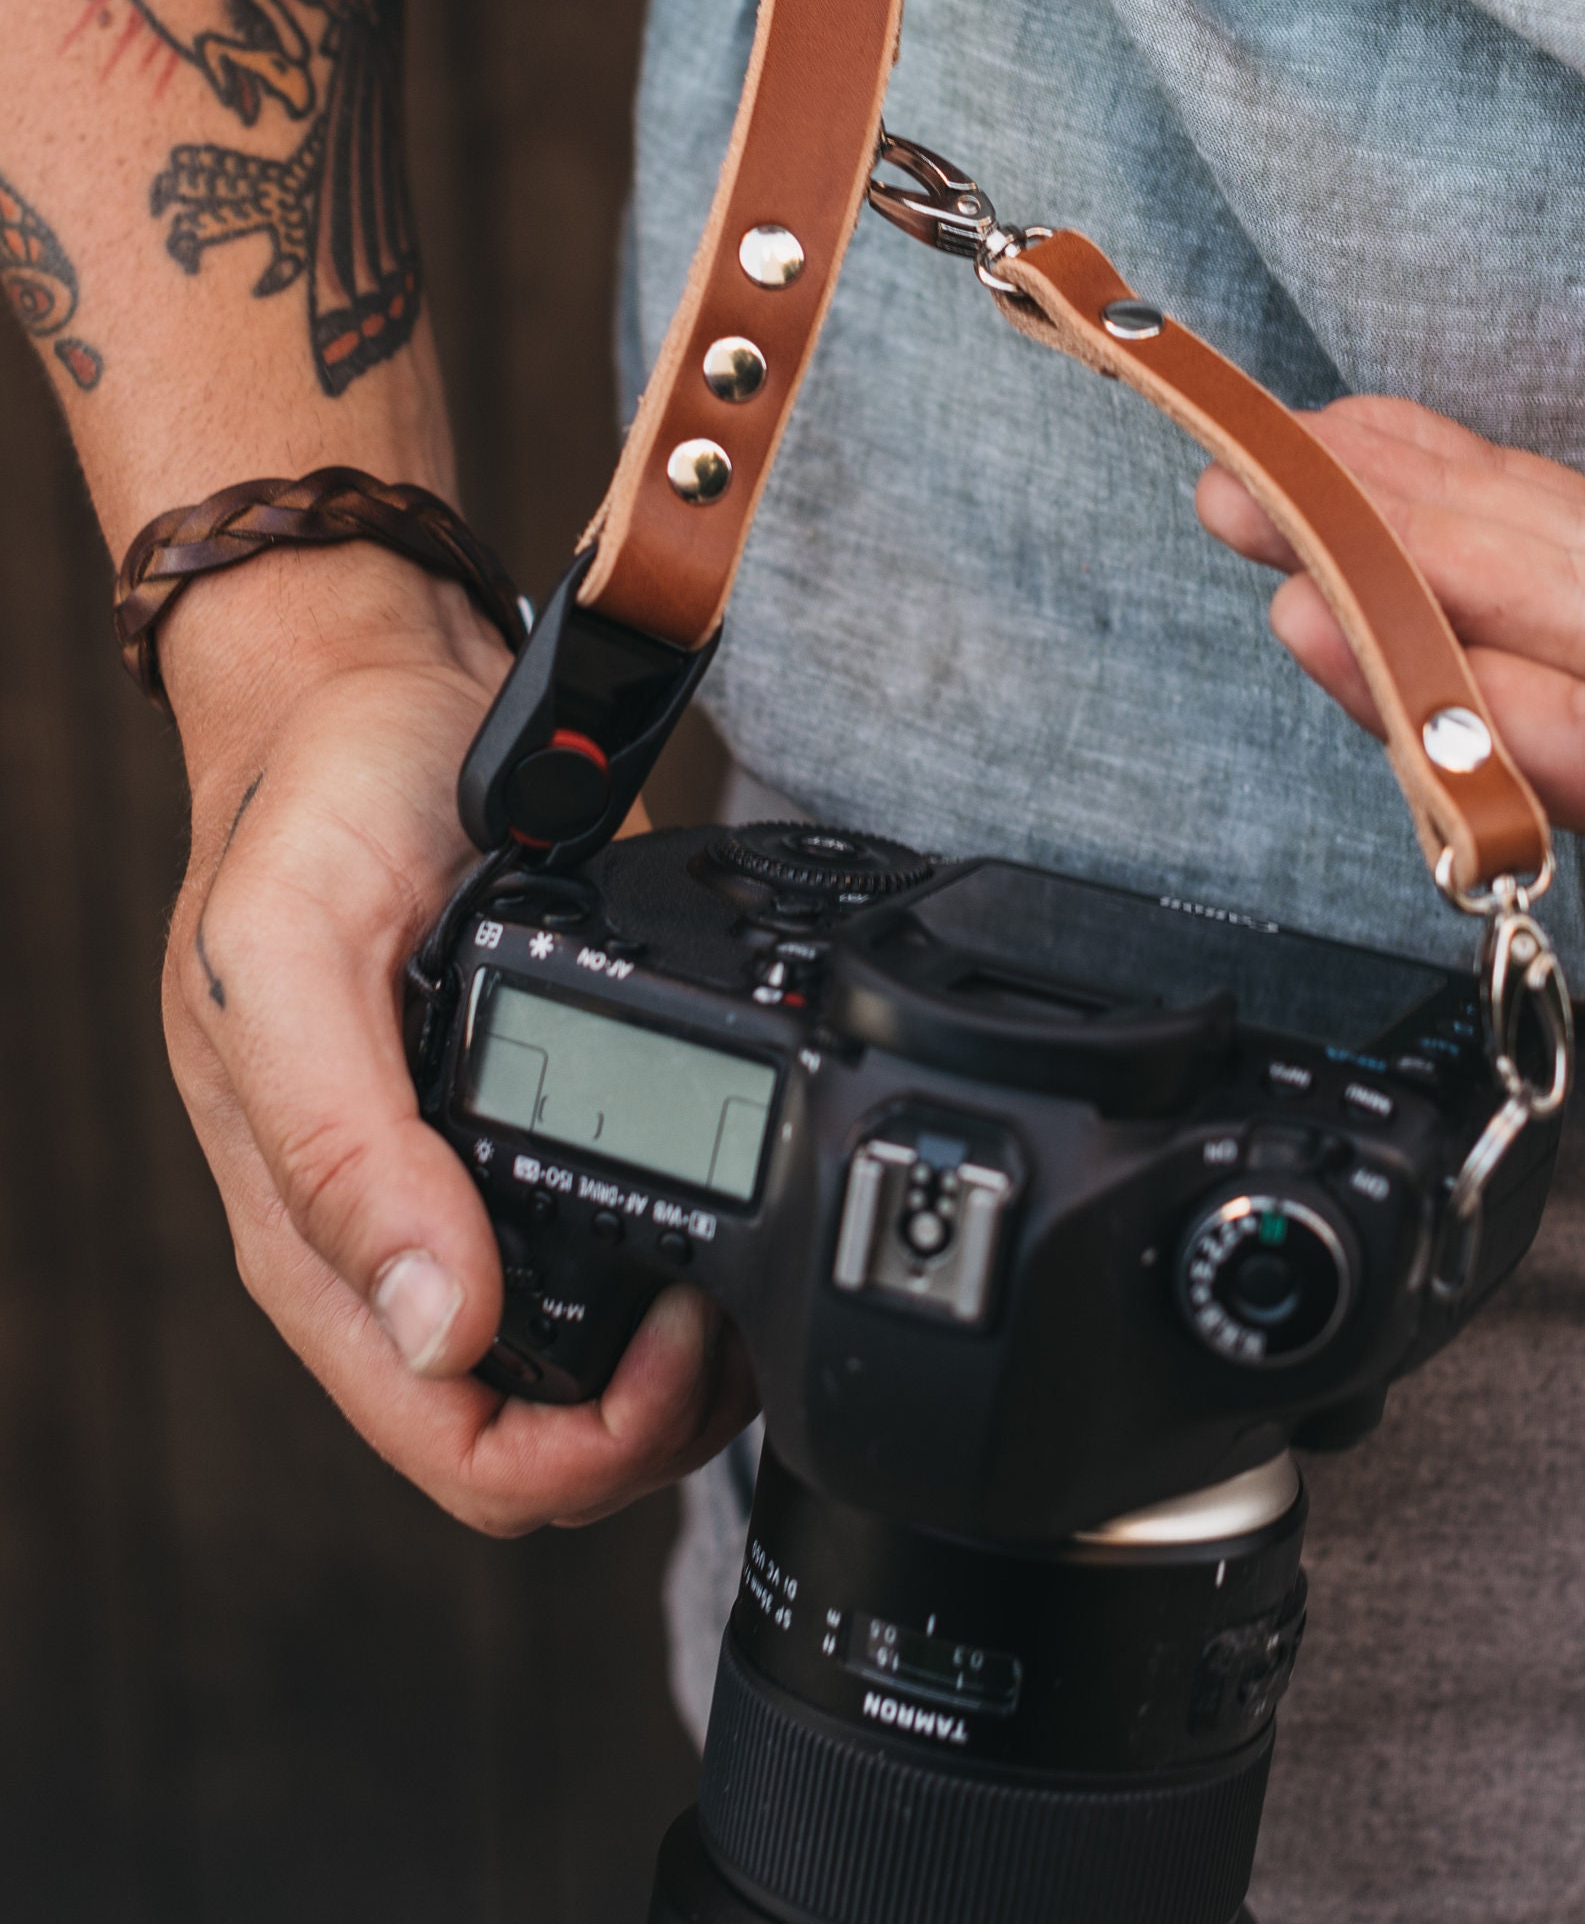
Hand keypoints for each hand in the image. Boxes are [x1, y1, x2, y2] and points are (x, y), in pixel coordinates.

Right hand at [161, 553, 753, 1533]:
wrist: (373, 688)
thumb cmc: (309, 805)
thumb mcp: (289, 952)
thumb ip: (342, 1145)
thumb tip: (437, 1325)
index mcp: (312, 1225)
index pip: (447, 1438)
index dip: (573, 1447)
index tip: (670, 1350)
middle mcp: (396, 1229)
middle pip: (528, 1431)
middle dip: (649, 1420)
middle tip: (730, 1314)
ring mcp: (470, 1181)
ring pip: (580, 1366)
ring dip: (680, 1363)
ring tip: (744, 1274)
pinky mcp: (537, 1115)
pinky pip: (612, 1251)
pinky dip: (687, 1260)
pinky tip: (732, 1210)